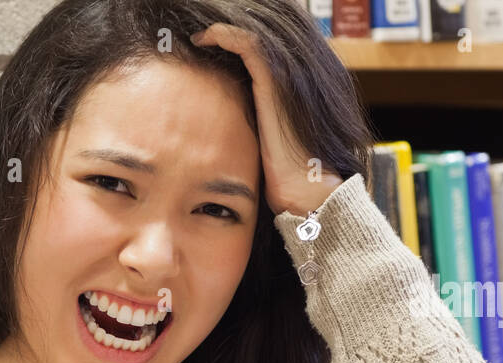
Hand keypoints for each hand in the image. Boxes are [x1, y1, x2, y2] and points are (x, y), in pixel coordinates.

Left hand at [190, 24, 343, 216]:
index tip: (203, 53)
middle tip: (199, 39)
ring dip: (223, 32)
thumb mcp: (257, 151)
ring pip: (250, 39)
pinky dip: (227, 36)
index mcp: (279, 96)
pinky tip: (206, 38)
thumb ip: (246, 136)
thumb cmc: (283, 182)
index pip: (254, 60)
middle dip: (226, 37)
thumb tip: (219, 144)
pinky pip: (249, 46)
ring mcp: (282, 81)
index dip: (231, 49)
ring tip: (199, 37)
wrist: (303, 191)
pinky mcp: (274, 83)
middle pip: (253, 45)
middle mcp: (283, 83)